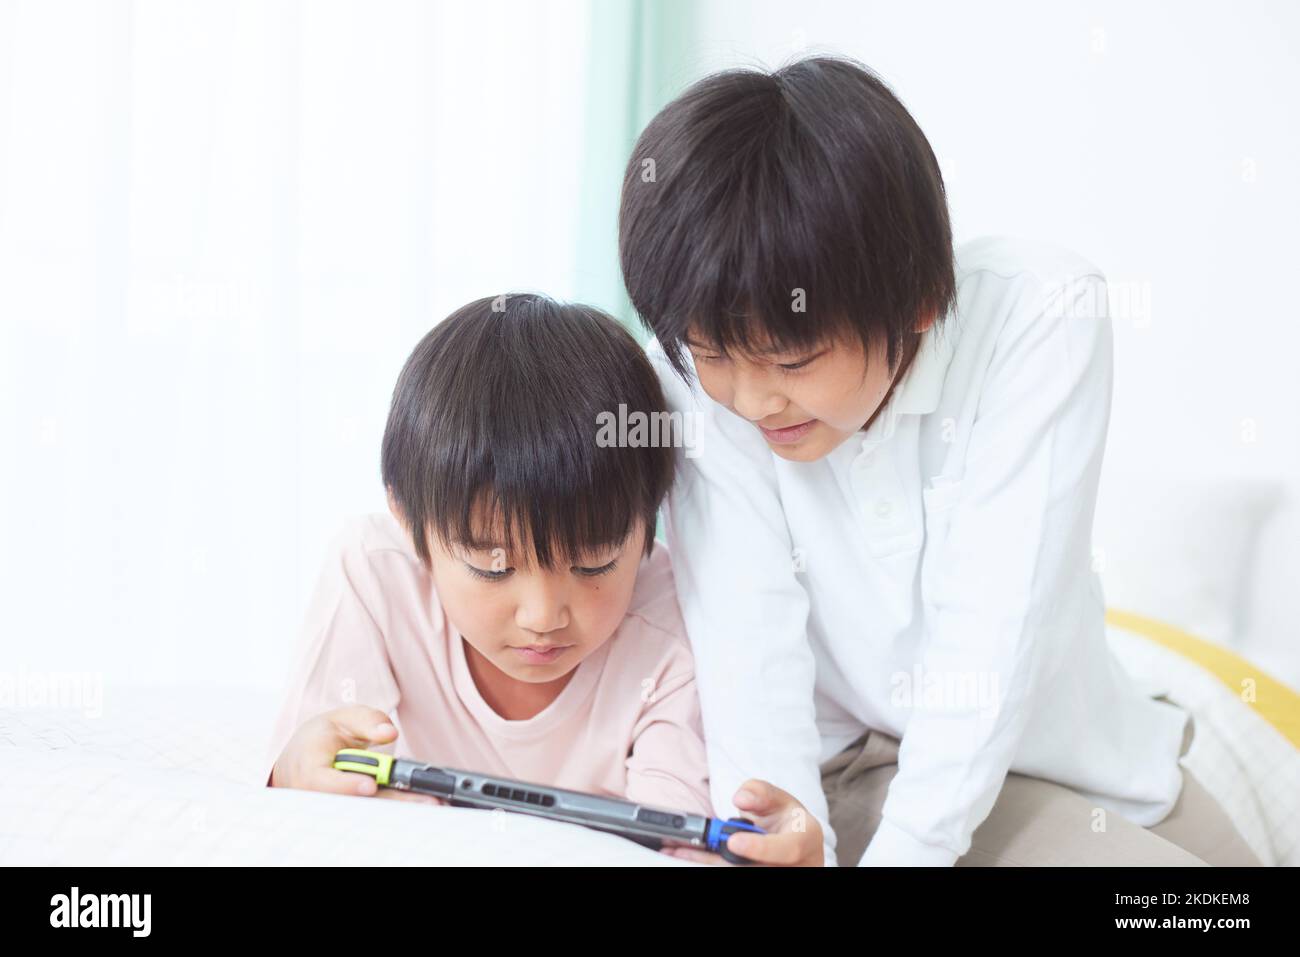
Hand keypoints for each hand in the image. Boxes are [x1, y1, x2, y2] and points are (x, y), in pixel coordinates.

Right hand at [269, 705, 443, 806]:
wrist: (301, 761)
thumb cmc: (321, 739)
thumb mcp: (343, 718)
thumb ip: (367, 721)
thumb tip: (389, 733)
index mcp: (309, 765)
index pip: (321, 781)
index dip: (345, 785)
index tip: (370, 784)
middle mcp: (316, 795)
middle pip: (351, 805)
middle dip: (388, 804)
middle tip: (428, 800)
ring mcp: (329, 811)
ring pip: (365, 815)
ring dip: (398, 811)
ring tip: (433, 803)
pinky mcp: (345, 817)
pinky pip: (370, 817)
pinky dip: (395, 812)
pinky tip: (423, 806)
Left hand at [660, 779, 824, 865]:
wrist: (795, 841)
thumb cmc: (786, 820)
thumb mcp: (779, 798)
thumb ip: (760, 792)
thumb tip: (741, 798)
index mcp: (807, 838)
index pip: (787, 849)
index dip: (760, 848)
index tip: (733, 841)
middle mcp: (799, 864)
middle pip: (757, 868)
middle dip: (719, 860)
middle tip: (686, 848)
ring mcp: (781, 875)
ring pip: (741, 873)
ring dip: (708, 863)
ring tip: (677, 850)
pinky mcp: (762, 878)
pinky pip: (735, 873)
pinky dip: (711, 864)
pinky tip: (688, 855)